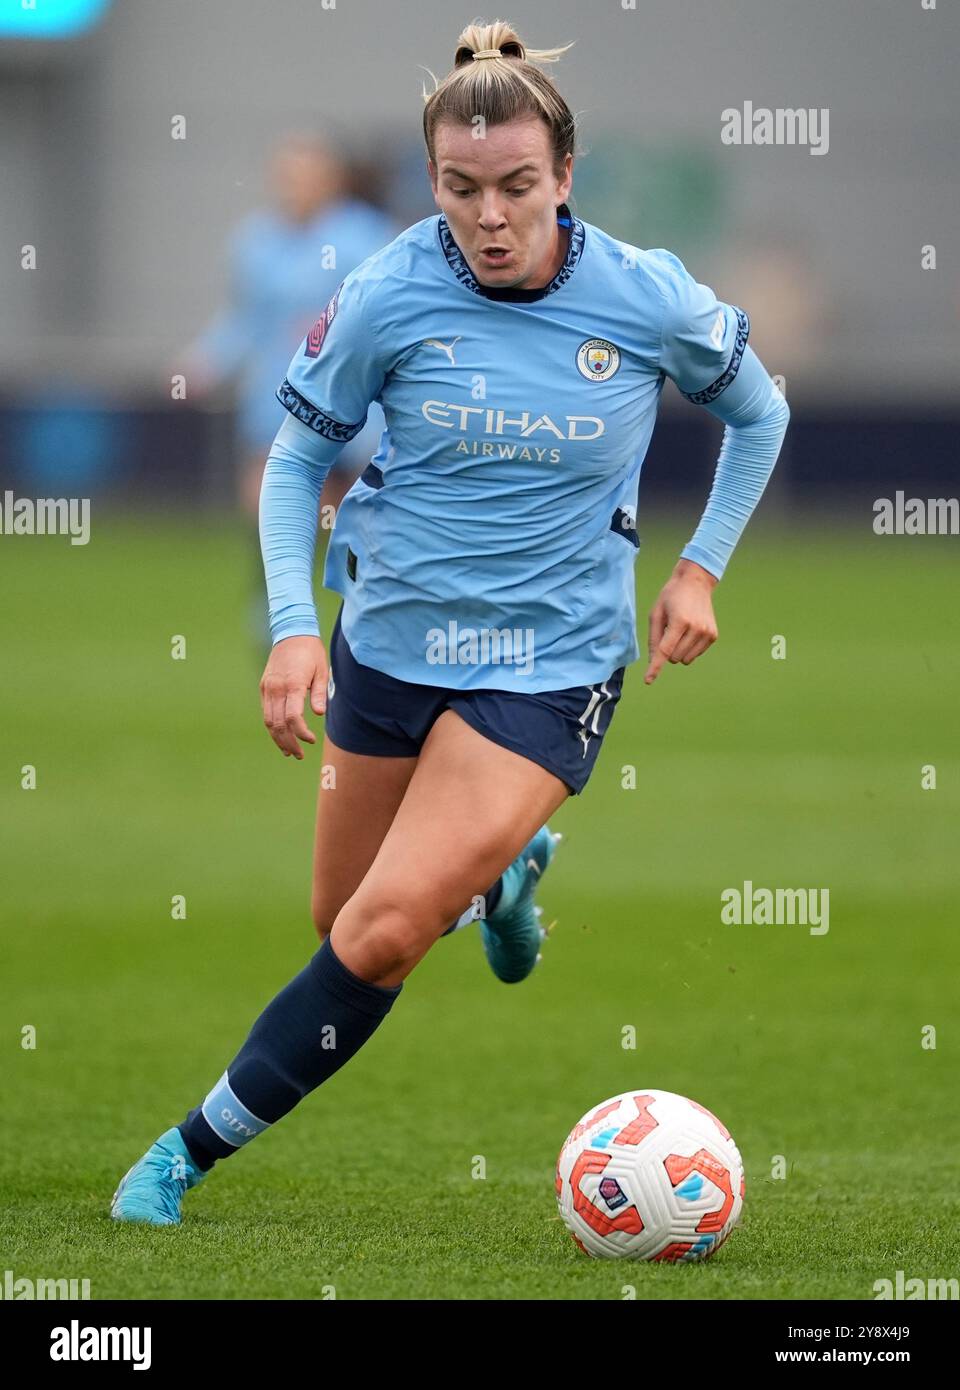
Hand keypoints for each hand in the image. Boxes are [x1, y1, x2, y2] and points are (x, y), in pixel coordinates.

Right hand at [260, 636, 328, 757]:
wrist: (291, 633)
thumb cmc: (311, 653)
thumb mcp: (322, 671)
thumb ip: (320, 693)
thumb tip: (320, 714)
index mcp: (293, 684)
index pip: (293, 717)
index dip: (301, 733)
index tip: (311, 740)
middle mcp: (277, 688)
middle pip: (278, 724)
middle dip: (288, 742)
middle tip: (299, 755)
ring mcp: (267, 688)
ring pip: (268, 721)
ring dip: (278, 739)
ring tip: (289, 752)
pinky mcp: (264, 687)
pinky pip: (266, 712)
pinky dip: (272, 727)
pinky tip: (280, 737)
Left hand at [644, 560, 718, 684]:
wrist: (695, 582)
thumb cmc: (671, 597)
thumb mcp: (656, 614)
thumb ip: (653, 639)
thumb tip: (654, 661)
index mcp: (680, 621)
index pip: (665, 651)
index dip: (655, 667)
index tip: (648, 680)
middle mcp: (696, 628)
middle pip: (674, 658)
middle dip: (668, 650)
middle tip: (669, 630)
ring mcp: (707, 633)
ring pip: (685, 659)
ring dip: (678, 650)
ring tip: (680, 629)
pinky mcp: (713, 636)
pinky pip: (695, 654)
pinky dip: (688, 647)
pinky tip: (690, 631)